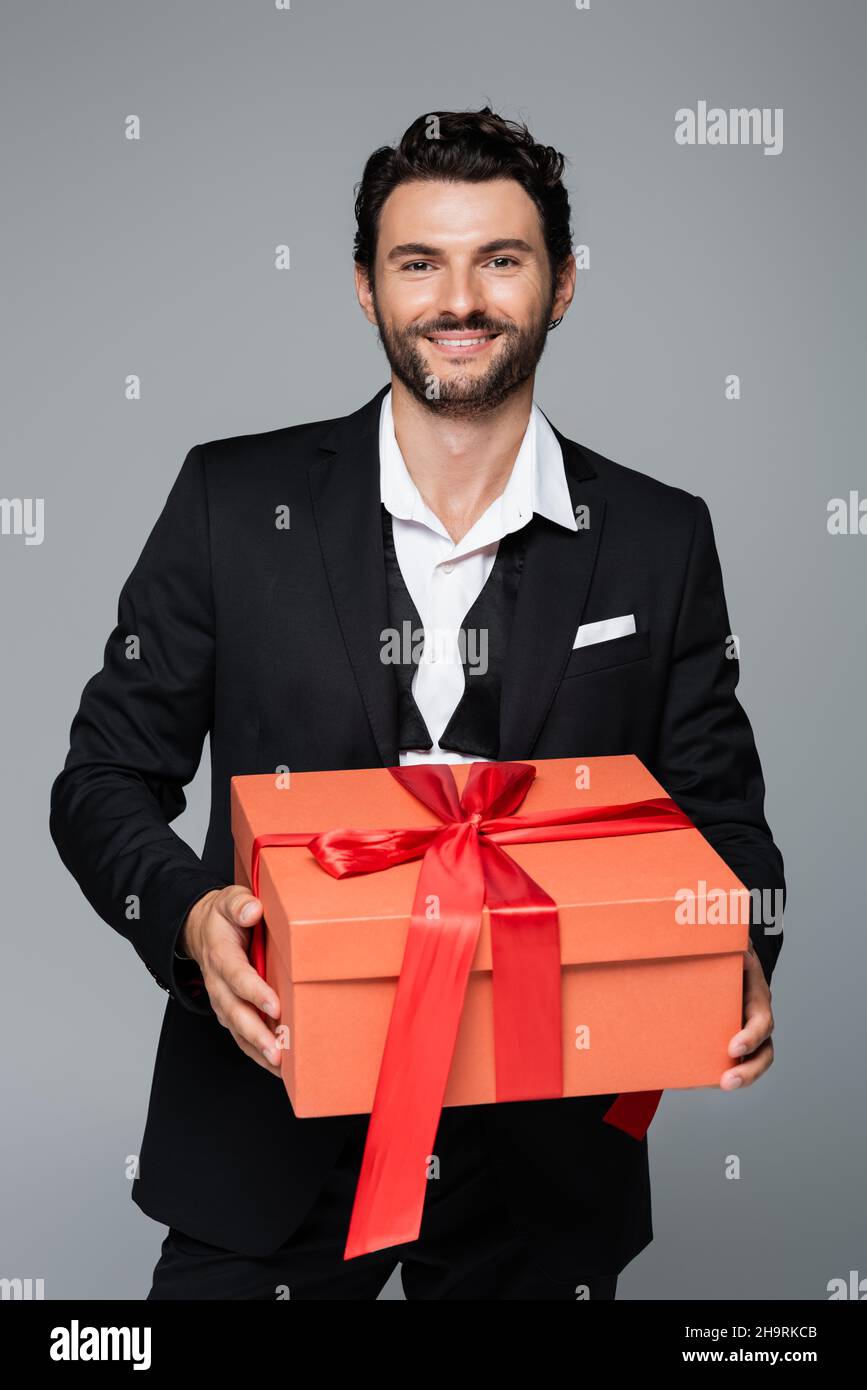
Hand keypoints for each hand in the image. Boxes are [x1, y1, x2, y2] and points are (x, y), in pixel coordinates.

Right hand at [180, 886, 282, 1076]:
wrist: (201, 930)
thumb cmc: (223, 917)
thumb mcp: (229, 900)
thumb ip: (240, 904)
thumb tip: (252, 911)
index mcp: (221, 955)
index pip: (237, 976)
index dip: (254, 992)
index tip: (274, 1006)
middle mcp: (218, 983)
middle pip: (235, 1012)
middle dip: (256, 1034)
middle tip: (276, 1051)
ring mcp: (222, 999)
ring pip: (236, 1029)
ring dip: (256, 1049)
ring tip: (279, 1065)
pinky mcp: (229, 1010)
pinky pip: (240, 1036)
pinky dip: (256, 1053)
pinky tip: (276, 1066)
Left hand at [721, 942, 773, 1089]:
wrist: (722, 963)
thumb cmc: (727, 953)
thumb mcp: (731, 943)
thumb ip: (730, 939)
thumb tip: (726, 930)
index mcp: (756, 999)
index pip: (762, 1023)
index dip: (751, 1038)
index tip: (733, 1048)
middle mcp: (754, 1021)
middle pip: (762, 1054)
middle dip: (748, 1072)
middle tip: (727, 1081)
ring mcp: (743, 1036)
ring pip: (747, 1065)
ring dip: (733, 1079)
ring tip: (712, 1087)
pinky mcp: (726, 1044)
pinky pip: (724, 1063)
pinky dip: (708, 1074)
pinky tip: (684, 1080)